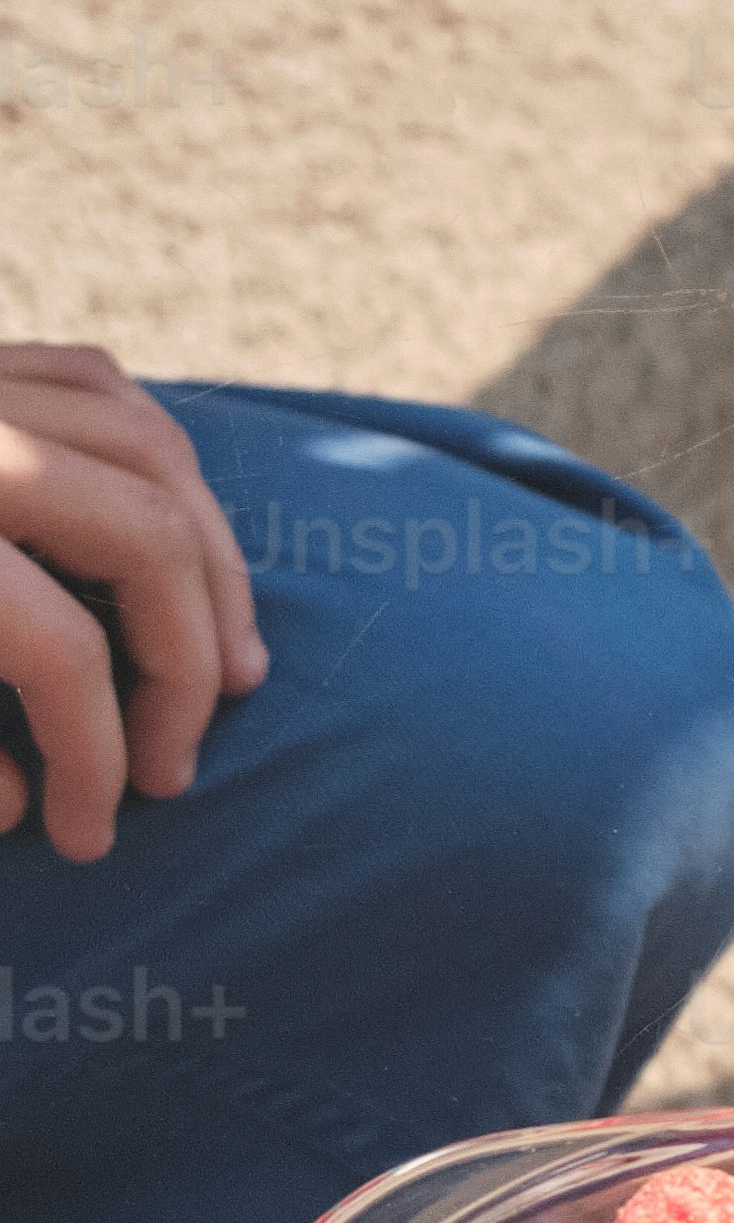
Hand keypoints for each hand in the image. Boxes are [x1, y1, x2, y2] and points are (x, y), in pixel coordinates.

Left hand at [0, 349, 267, 864]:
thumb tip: (23, 804)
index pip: (61, 656)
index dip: (95, 761)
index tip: (89, 835)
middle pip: (149, 537)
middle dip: (188, 661)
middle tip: (180, 754)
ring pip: (155, 448)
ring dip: (208, 561)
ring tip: (221, 659)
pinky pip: (104, 387)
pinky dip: (158, 461)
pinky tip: (169, 533)